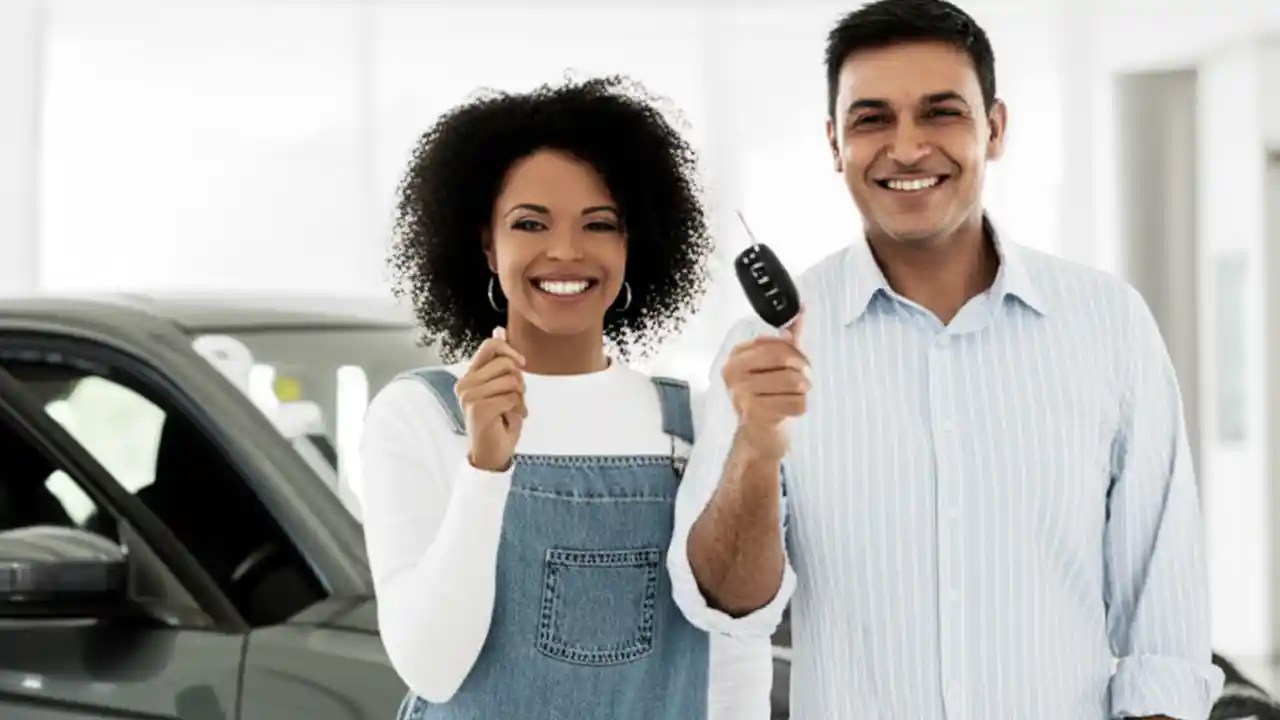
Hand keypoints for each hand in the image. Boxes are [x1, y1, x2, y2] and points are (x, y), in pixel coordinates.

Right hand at [456, 327, 526, 471]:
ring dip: (520, 398)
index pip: (490, 346)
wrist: (492, 454)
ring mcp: (469, 396)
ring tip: (511, 411)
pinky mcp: (478, 409)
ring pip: (512, 381)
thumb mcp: (502, 386)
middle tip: (514, 399)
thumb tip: (499, 330)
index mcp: (470, 376)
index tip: (521, 364)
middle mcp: (465, 384)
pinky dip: (517, 410)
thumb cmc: (499, 421)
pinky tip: (508, 420)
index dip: (510, 350)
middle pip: (507, 364)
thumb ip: (500, 361)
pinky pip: (511, 398)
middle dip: (519, 382)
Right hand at [722, 312, 809, 461]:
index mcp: (736, 356)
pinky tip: (789, 411)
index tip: (799, 364)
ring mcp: (740, 393)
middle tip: (803, 381)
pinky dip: (800, 407)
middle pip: (786, 360)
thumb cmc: (768, 397)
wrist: (759, 436)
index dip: (796, 353)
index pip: (777, 343)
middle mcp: (733, 372)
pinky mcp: (754, 413)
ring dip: (803, 391)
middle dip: (803, 371)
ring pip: (795, 381)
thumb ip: (787, 338)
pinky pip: (796, 402)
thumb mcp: (775, 365)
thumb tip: (801, 309)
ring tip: (794, 396)